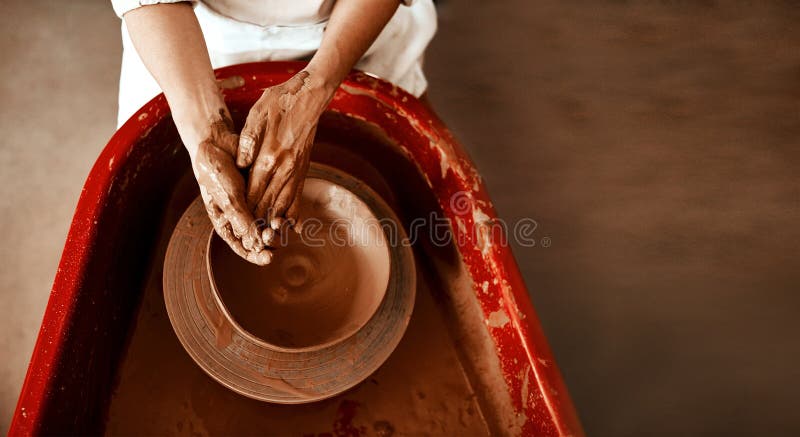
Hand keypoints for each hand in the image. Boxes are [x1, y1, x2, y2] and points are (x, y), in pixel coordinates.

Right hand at [192, 117, 271, 264]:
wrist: (216, 143)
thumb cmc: (216, 171)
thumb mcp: (228, 197)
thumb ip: (242, 219)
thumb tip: (255, 244)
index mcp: (225, 222)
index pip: (241, 246)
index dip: (254, 255)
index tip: (268, 258)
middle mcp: (239, 216)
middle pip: (257, 237)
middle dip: (268, 241)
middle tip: (278, 240)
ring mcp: (251, 204)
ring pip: (267, 222)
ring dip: (276, 227)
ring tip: (284, 228)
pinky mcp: (260, 191)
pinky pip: (273, 205)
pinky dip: (282, 212)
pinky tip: (293, 217)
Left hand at [236, 70, 334, 231]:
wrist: (309, 96)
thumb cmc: (280, 103)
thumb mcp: (256, 117)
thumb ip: (247, 143)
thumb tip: (240, 165)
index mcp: (269, 157)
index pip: (253, 192)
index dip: (245, 211)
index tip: (238, 225)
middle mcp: (284, 169)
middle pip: (268, 203)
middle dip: (259, 224)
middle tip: (251, 241)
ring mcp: (297, 170)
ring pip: (284, 203)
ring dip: (275, 222)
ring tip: (269, 239)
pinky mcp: (303, 169)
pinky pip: (298, 196)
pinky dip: (293, 212)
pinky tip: (290, 224)